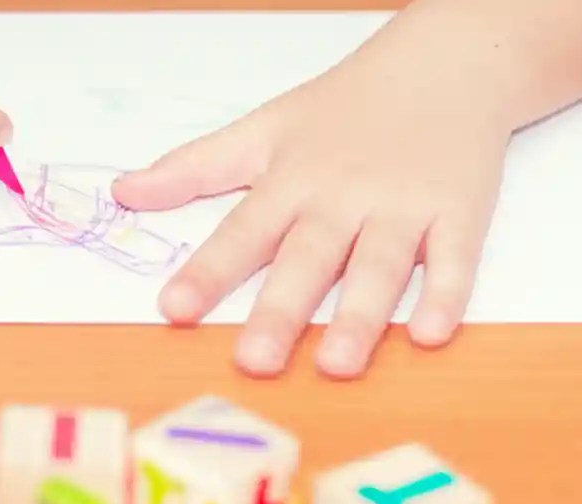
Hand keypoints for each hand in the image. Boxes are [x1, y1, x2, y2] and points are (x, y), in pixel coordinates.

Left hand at [112, 58, 512, 378]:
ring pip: (380, 266)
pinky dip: (448, 295)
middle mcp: (343, 197)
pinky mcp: (459, 211)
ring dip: (360, 316)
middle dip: (280, 311)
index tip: (174, 310)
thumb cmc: (346, 107)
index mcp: (291, 181)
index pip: (241, 232)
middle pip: (308, 259)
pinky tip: (432, 335)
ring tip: (336, 364)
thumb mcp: (263, 128)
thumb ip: (193, 168)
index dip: (207, 272)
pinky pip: (456, 258)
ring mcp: (403, 206)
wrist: (447, 62)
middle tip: (254, 362)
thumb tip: (122, 192)